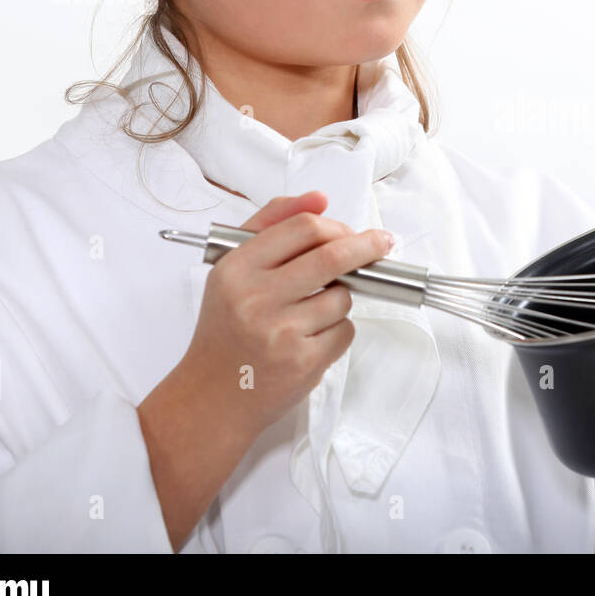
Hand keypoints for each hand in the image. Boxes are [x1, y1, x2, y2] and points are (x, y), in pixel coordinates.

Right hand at [179, 190, 394, 437]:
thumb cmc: (226, 329)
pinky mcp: (303, 362)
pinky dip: (337, 331)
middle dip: (367, 247)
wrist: (211, 397)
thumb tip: (319, 198)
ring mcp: (281, 332)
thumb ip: (272, 225)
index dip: (337, 226)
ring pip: (343, 297)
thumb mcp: (233, 270)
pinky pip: (344, 331)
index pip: (303, 228)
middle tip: (383, 244)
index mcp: (237, 268)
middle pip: (332, 256)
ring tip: (310, 315)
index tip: (354, 231)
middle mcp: (256, 297)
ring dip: (340, 300)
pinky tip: (309, 341)